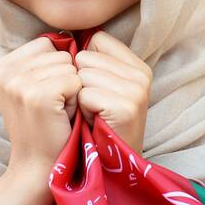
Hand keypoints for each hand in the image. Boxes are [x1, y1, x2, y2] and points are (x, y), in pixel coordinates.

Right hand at [0, 36, 81, 177]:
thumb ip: (41, 61)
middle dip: (65, 79)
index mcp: (0, 65)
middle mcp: (3, 70)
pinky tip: (63, 116)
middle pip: (59, 53)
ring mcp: (18, 82)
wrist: (38, 165)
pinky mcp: (37, 95)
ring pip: (69, 65)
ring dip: (72, 90)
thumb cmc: (45, 125)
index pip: (46, 45)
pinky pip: (75, 80)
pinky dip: (77, 99)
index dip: (56, 70)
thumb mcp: (33, 87)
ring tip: (57, 111)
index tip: (46, 96)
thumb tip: (66, 33)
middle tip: (53, 107)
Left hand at [73, 30, 151, 151]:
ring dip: (80, 97)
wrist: (108, 167)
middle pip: (85, 57)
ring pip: (82, 74)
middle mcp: (141, 74)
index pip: (97, 39)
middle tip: (93, 107)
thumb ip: (92, 60)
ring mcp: (136, 90)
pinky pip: (84, 93)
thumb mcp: (100, 86)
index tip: (94, 90)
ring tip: (93, 115)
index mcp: (137, 65)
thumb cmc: (96, 125)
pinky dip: (82, 110)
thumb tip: (63, 37)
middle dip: (80, 82)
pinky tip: (93, 122)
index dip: (84, 64)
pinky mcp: (126, 106)